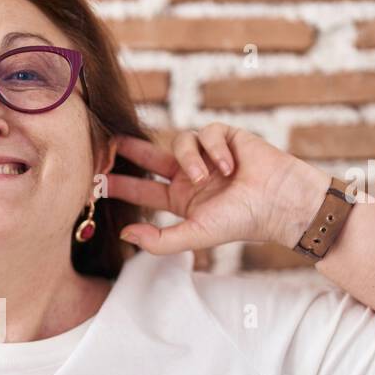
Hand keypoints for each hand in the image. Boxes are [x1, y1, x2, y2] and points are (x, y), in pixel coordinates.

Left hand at [107, 124, 332, 254]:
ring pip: (181, 142)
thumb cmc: (241, 222)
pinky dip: (214, 149)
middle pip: (152, 158)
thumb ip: (159, 241)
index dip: (121, 184)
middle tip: (109, 143)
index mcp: (182, 199)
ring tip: (207, 177)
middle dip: (131, 150)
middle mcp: (191, 176)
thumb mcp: (194, 235)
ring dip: (190, 159)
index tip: (95, 180)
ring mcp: (208, 156)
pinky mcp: (227, 137)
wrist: (279, 203)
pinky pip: (207, 133)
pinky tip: (229, 166)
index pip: (143, 191)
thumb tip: (124, 236)